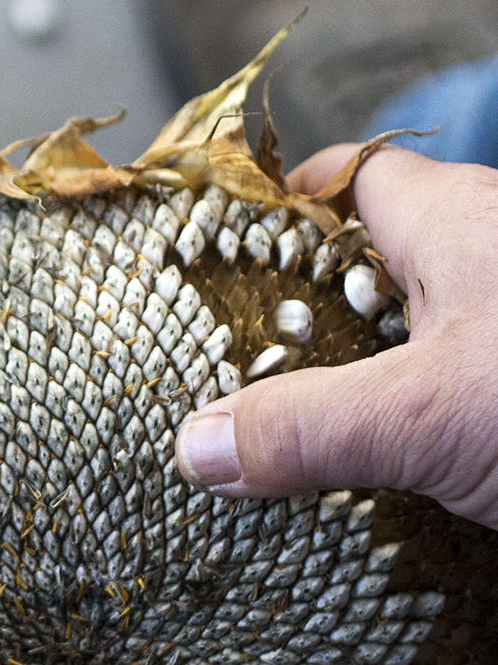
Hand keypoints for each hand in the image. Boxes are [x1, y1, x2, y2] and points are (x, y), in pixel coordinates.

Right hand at [175, 144, 497, 529]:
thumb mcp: (428, 409)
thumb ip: (307, 424)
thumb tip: (196, 446)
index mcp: (451, 221)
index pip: (342, 180)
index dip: (271, 208)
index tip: (204, 257)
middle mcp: (478, 264)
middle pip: (356, 270)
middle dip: (286, 318)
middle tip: (215, 368)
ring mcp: (492, 338)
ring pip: (392, 345)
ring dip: (336, 390)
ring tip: (263, 438)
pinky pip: (428, 405)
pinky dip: (385, 438)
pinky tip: (348, 484)